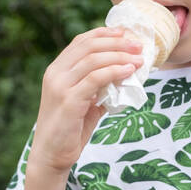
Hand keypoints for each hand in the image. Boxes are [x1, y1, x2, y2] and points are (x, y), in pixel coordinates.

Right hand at [32, 25, 149, 172]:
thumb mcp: (84, 104)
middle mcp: (56, 73)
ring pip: (93, 60)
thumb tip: (123, 78)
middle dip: (116, 43)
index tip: (125, 34)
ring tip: (138, 59)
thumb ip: (98, 89)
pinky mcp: (69, 100)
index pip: (80, 42)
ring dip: (119, 56)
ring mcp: (60, 86)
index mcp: (57, 70)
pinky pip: (95, 79)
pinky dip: (114, 72)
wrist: (51, 155)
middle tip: (138, 45)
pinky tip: (128, 72)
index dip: (103, 34)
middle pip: (89, 46)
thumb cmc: (69, 131)